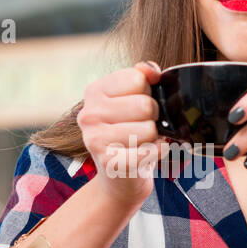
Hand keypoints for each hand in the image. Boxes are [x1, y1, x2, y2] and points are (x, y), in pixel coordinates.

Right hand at [77, 61, 165, 204]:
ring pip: (149, 129)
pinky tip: (146, 154)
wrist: (119, 178)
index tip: (138, 105)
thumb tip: (151, 69)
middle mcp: (89, 114)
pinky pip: (150, 151)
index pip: (138, 79)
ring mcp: (95, 139)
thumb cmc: (130, 133)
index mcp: (94, 91)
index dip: (148, 92)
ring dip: (154, 137)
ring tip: (141, 142)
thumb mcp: (133, 98)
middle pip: (145, 104)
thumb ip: (142, 77)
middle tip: (143, 127)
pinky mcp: (109, 162)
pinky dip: (157, 152)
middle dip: (153, 117)